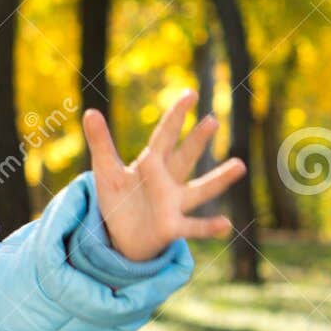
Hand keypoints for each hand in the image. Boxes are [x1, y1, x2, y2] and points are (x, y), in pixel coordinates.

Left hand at [81, 89, 247, 262]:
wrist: (122, 236)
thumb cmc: (119, 200)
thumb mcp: (105, 170)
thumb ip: (101, 143)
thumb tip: (90, 111)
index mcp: (152, 164)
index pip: (164, 136)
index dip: (175, 116)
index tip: (190, 94)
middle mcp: (168, 181)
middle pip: (183, 158)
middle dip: (196, 141)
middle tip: (212, 121)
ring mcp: (173, 204)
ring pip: (199, 190)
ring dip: (218, 179)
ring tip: (240, 165)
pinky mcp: (171, 227)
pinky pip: (192, 227)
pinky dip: (208, 227)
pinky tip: (225, 225)